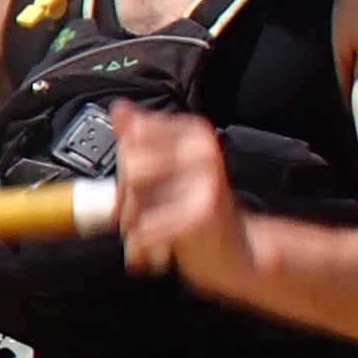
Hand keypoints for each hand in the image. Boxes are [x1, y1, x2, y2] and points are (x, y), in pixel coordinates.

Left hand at [112, 102, 254, 297]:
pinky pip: (146, 229)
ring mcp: (205, 182)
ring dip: (131, 222)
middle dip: (124, 196)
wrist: (238, 250)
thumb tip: (119, 107)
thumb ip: (143, 137)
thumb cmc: (198, 208)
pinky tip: (149, 250)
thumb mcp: (171, 166)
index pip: (133, 136)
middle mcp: (203, 151)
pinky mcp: (203, 214)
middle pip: (131, 166)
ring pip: (135, 198)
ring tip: (143, 232)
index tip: (133, 183)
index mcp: (194, 132)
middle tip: (134, 214)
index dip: (124, 165)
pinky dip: (140, 245)